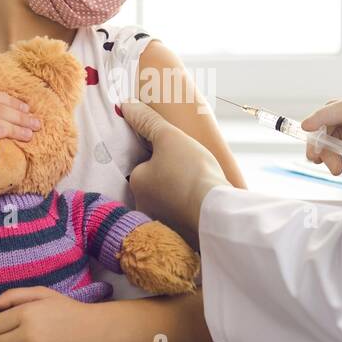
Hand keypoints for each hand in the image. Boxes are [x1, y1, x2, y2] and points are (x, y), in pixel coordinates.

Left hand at [120, 101, 225, 247]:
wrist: (217, 213)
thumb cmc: (191, 172)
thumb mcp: (169, 137)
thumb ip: (146, 121)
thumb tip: (124, 105)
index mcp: (137, 183)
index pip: (144, 164)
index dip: (161, 155)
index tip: (179, 154)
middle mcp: (143, 206)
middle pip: (156, 184)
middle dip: (170, 177)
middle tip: (192, 170)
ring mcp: (161, 224)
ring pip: (168, 202)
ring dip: (180, 195)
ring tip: (200, 186)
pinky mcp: (179, 237)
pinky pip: (181, 217)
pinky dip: (189, 210)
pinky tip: (203, 203)